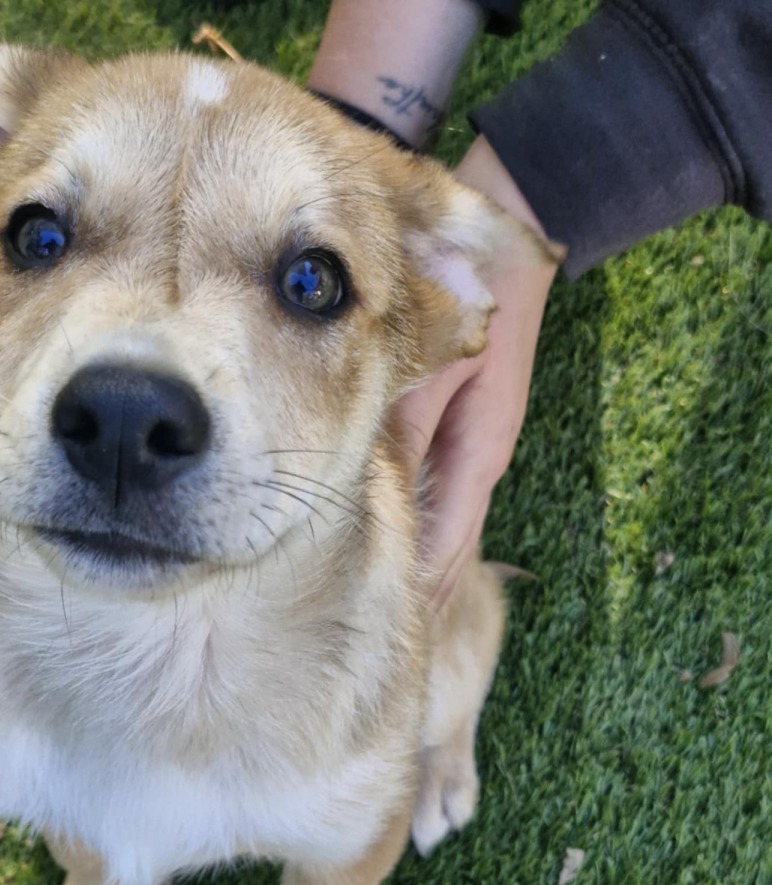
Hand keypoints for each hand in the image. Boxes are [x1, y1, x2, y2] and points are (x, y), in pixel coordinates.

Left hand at [398, 136, 559, 608]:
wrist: (510, 249)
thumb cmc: (473, 300)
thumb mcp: (438, 367)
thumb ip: (408, 432)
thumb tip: (374, 497)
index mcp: (480, 454)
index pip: (445, 546)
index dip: (417, 589)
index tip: (384, 627)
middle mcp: (479, 462)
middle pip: (445, 548)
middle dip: (417, 589)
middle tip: (376, 636)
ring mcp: (472, 451)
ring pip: (441, 527)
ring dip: (418, 565)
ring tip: (384, 609)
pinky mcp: (462, 434)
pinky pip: (437, 496)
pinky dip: (420, 528)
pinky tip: (397, 546)